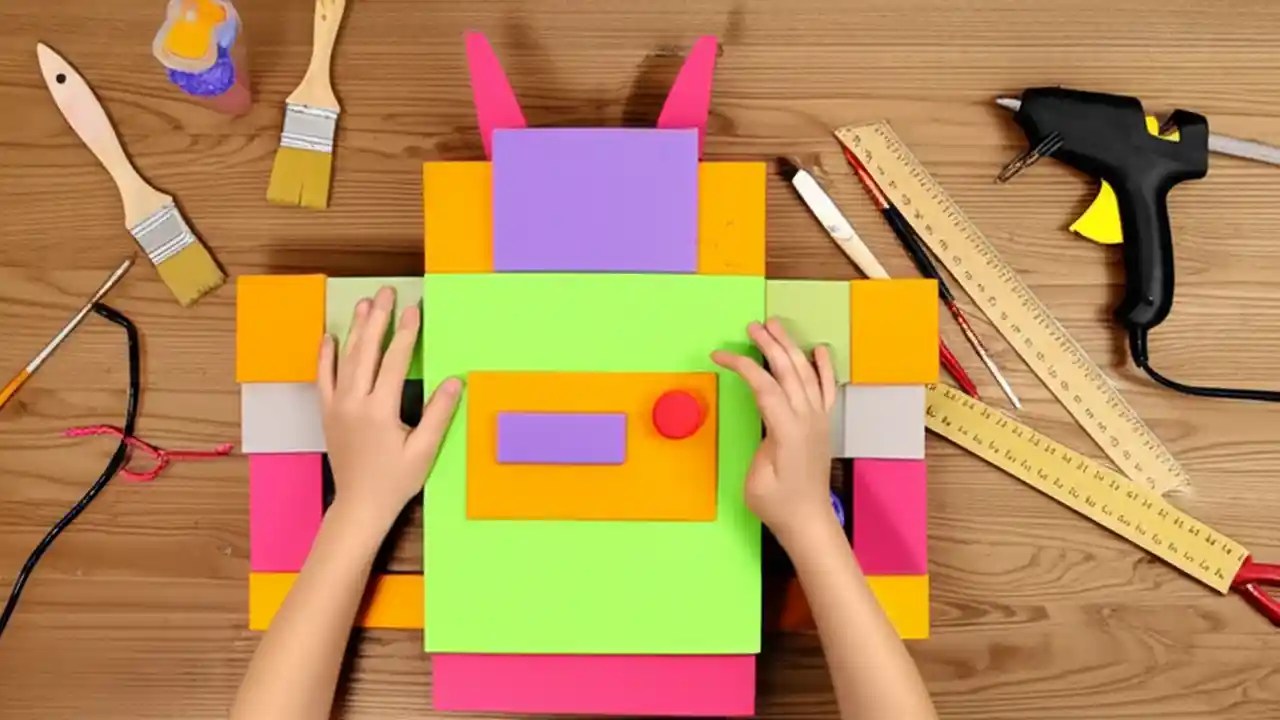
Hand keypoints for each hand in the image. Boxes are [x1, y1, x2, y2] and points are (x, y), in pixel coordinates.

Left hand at [317, 286, 461, 532]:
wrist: (360, 504)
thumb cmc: (395, 480)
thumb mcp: (424, 451)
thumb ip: (438, 414)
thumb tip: (453, 381)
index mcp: (380, 410)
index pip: (394, 362)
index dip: (405, 334)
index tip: (414, 310)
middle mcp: (354, 402)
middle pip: (367, 351)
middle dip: (378, 319)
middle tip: (387, 292)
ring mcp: (337, 406)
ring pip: (346, 359)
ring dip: (357, 329)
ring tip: (365, 304)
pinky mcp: (328, 412)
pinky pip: (324, 377)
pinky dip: (326, 356)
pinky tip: (330, 337)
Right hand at [712, 318, 836, 547]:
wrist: (808, 520)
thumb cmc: (776, 504)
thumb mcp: (757, 477)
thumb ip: (762, 442)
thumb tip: (766, 418)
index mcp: (787, 430)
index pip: (763, 385)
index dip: (741, 365)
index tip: (719, 355)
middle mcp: (808, 418)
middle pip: (788, 370)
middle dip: (769, 344)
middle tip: (751, 326)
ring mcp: (818, 419)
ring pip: (806, 373)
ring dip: (790, 346)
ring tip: (776, 326)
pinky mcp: (823, 423)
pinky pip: (827, 388)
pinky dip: (824, 366)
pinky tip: (819, 349)